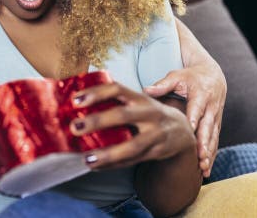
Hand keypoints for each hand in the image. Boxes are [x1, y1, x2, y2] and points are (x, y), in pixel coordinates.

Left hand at [70, 82, 195, 169]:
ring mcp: (155, 135)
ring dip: (108, 154)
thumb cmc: (148, 113)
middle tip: (74, 127)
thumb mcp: (136, 101)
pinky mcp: (156, 153)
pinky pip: (133, 161)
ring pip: (131, 146)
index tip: (75, 100)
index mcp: (140, 98)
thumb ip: (114, 101)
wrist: (181, 130)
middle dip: (97, 121)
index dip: (96, 92)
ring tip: (87, 159)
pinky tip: (96, 166)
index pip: (117, 89)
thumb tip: (77, 103)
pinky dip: (113, 165)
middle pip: (122, 116)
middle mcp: (149, 114)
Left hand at [144, 18, 226, 176]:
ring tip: (203, 167)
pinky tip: (206, 169)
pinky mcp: (216, 125)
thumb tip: (145, 90)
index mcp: (200, 95)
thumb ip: (162, 84)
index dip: (194, 120)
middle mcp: (210, 108)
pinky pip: (215, 141)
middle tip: (200, 157)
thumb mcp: (177, 76)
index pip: (197, 109)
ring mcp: (215, 118)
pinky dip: (212, 155)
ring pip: (213, 138)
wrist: (212, 75)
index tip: (190, 132)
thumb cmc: (190, 76)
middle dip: (204, 143)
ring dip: (209, 153)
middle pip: (207, 127)